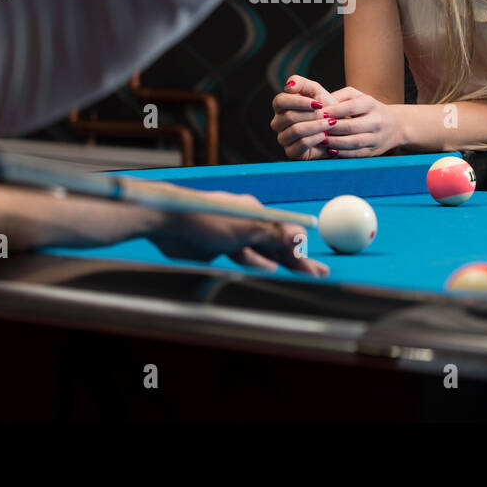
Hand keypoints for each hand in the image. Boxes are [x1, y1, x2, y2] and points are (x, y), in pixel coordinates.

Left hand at [149, 190, 328, 275]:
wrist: (167, 222)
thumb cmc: (205, 221)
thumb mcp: (243, 229)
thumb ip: (272, 234)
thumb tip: (301, 234)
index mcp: (256, 214)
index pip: (287, 236)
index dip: (303, 255)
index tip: (318, 269)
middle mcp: (248, 223)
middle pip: (278, 245)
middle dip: (299, 260)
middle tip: (319, 272)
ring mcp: (234, 234)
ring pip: (263, 252)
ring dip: (281, 261)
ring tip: (300, 269)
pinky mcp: (219, 245)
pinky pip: (245, 256)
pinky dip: (258, 263)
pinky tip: (269, 268)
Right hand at [270, 75, 337, 159]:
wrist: (338, 126)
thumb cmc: (325, 107)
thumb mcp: (315, 91)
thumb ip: (301, 83)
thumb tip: (288, 86)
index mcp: (281, 107)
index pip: (280, 101)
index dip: (299, 102)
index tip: (319, 103)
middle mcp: (278, 123)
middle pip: (289, 117)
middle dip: (312, 115)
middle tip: (329, 114)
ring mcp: (283, 138)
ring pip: (296, 131)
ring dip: (317, 126)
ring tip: (330, 123)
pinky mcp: (291, 152)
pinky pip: (301, 144)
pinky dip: (316, 138)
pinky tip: (326, 135)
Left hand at [316, 87, 401, 157]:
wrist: (395, 126)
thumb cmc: (369, 108)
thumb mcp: (358, 96)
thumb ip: (340, 96)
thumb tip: (322, 102)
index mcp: (371, 104)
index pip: (351, 107)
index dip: (334, 110)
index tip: (319, 112)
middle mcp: (376, 121)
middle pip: (351, 126)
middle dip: (331, 128)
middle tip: (315, 128)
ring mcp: (376, 138)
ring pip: (353, 142)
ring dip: (334, 142)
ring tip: (320, 140)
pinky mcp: (373, 152)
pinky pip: (356, 154)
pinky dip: (341, 153)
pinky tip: (329, 150)